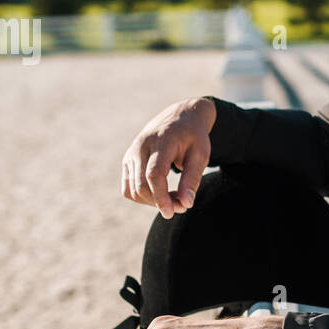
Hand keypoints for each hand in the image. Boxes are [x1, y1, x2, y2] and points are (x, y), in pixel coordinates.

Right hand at [121, 96, 216, 218]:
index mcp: (162, 141)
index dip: (161, 196)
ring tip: (174, 198)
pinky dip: (142, 197)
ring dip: (152, 202)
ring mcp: (131, 153)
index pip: (154, 174)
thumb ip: (193, 179)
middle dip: (160, 202)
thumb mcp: (201, 154)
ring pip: (133, 190)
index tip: (172, 212)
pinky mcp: (127, 160)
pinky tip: (160, 193)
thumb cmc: (193, 137)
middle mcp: (141, 146)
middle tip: (181, 206)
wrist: (180, 117)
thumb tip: (186, 204)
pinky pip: (128, 188)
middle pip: (142, 185)